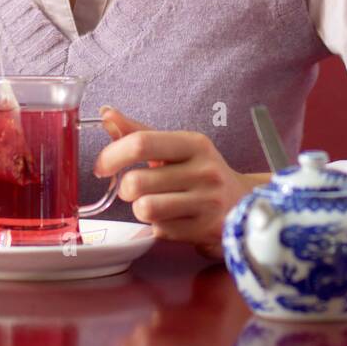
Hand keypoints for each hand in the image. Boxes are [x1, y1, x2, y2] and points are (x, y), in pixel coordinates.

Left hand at [93, 107, 252, 259]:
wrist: (244, 202)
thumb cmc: (202, 171)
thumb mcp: (177, 147)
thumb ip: (139, 132)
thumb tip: (106, 115)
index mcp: (194, 144)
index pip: (141, 143)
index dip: (112, 155)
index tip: (102, 166)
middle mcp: (203, 171)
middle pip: (136, 182)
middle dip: (125, 189)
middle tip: (134, 188)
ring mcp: (206, 202)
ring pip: (145, 209)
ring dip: (140, 209)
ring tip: (153, 203)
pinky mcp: (205, 230)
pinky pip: (160, 231)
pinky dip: (159, 226)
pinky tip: (173, 218)